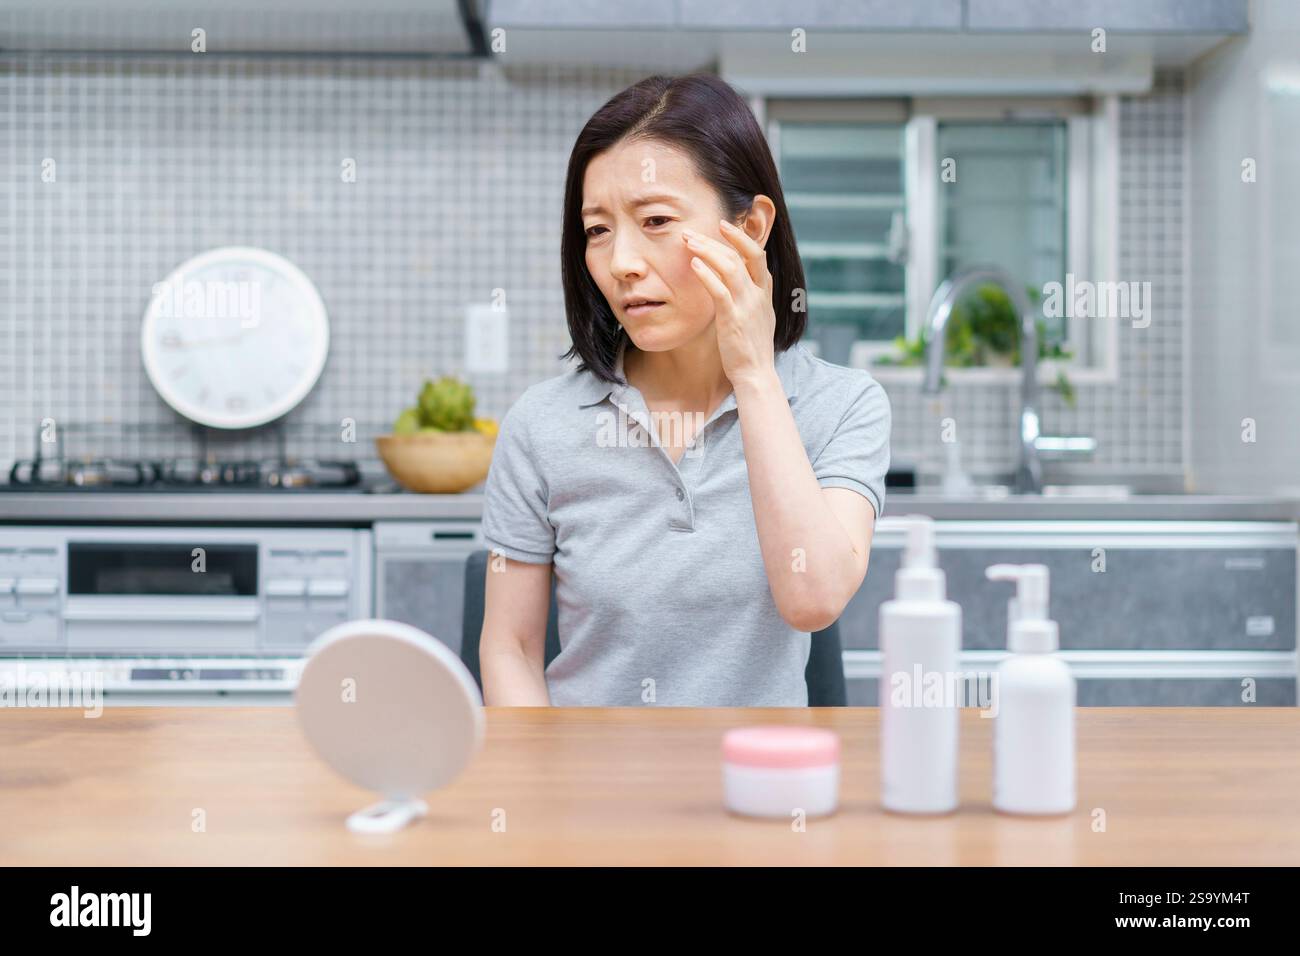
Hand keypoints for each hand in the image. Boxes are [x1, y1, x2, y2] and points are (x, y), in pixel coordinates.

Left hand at [683, 220, 777, 389]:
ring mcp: (747, 306)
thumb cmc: (752, 348)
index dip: (741, 237)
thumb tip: (738, 281)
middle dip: (717, 239)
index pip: (757, 255)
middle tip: (692, 231)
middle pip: (742, 256)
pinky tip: (694, 264)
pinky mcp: (733, 319)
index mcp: (765, 293)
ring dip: (708, 251)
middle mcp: (759, 295)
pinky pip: (720, 291)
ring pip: (730, 267)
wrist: (756, 374)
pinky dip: (707, 275)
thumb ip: (751, 297)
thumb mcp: (757, 317)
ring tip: (688, 242)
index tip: (723, 226)